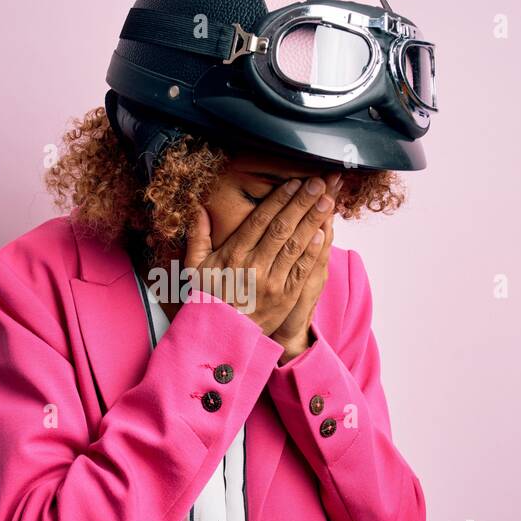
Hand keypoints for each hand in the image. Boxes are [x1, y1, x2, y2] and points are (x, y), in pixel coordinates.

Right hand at [183, 173, 337, 336]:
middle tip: (318, 182)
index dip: (279, 200)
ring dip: (313, 221)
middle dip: (302, 203)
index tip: (293, 182)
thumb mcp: (194, 268)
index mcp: (232, 255)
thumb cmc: (207, 300)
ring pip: (295, 246)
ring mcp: (271, 283)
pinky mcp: (285, 298)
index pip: (260, 221)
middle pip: (282, 228)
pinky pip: (301, 270)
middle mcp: (253, 266)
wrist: (220, 337)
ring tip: (327, 200)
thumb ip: (197, 237)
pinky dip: (313, 251)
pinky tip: (323, 233)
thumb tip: (198, 209)